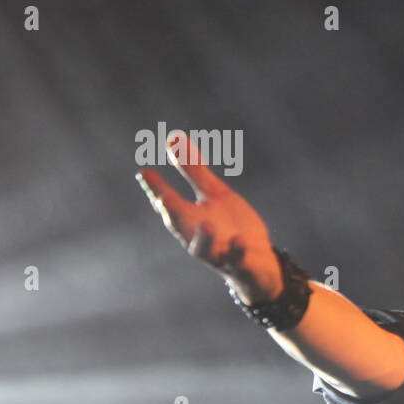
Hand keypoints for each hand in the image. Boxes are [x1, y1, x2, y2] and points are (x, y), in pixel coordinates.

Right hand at [135, 132, 281, 303]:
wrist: (258, 261)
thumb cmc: (231, 226)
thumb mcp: (215, 194)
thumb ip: (194, 171)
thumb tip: (173, 139)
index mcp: (189, 219)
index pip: (169, 203)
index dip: (156, 189)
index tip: (145, 172)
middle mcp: (198, 238)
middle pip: (180, 227)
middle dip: (172, 214)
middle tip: (162, 199)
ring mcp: (218, 254)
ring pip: (204, 250)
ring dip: (204, 238)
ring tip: (206, 223)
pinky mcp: (240, 264)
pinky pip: (236, 261)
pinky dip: (237, 252)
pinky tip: (239, 239)